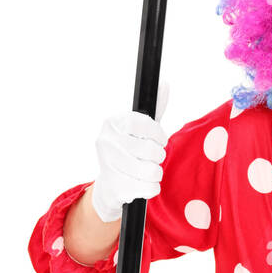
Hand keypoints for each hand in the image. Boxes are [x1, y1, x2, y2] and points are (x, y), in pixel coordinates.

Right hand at [89, 84, 169, 222]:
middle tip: (151, 158)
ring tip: (147, 171)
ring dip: (156, 172)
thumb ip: (155, 108)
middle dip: (158, 156)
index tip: (160, 140)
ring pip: (152, 171)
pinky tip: (141, 184)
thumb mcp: (140, 129)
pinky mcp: (115, 187)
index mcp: (113, 123)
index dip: (158, 134)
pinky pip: (149, 188)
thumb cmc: (129, 151)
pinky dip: (151, 187)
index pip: (144, 124)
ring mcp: (108, 165)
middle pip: (151, 151)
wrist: (111, 184)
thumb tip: (165, 84)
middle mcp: (106, 142)